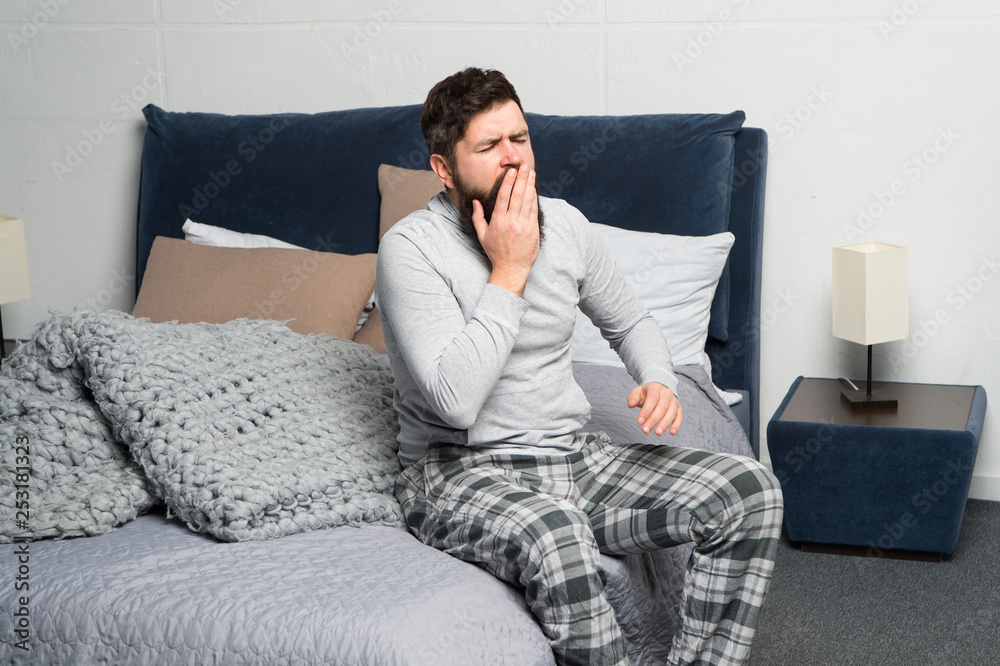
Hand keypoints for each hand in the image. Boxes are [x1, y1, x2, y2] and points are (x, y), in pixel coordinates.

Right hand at [471, 164, 539, 296]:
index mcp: (498, 222)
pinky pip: (534, 210)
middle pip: (517, 195)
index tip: (511, 171)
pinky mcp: (533, 230)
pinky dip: (534, 198)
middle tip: (524, 166)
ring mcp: (524, 226)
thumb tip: (475, 201)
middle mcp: (511, 222)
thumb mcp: (482, 235)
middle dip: (521, 179)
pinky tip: (534, 189)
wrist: (512, 268)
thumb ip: (477, 217)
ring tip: (531, 172)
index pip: (503, 197)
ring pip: (527, 201)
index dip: (508, 182)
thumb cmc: (496, 252)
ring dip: (530, 185)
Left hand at [627, 382, 682, 435]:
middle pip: (662, 407)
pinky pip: (679, 417)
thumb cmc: (647, 393)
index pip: (652, 399)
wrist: (659, 389)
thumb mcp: (637, 392)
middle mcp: (667, 394)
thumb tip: (631, 404)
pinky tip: (672, 432)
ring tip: (658, 433)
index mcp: (655, 388)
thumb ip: (633, 398)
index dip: (646, 411)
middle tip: (646, 430)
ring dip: (665, 424)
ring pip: (672, 412)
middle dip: (653, 420)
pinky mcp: (679, 408)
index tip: (640, 421)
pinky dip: (677, 425)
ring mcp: (674, 401)